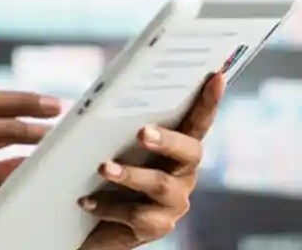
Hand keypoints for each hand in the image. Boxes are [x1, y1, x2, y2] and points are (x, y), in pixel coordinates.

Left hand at [77, 73, 225, 249]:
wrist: (90, 226)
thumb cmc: (102, 176)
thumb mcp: (111, 147)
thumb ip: (117, 127)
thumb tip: (105, 101)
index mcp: (176, 149)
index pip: (197, 122)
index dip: (209, 101)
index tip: (216, 75)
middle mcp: (183, 174)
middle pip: (189, 152)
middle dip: (167, 140)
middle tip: (143, 132)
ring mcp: (173, 203)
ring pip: (160, 184)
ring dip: (130, 174)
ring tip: (103, 168)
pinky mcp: (156, 227)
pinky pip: (136, 215)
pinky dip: (107, 205)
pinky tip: (85, 200)